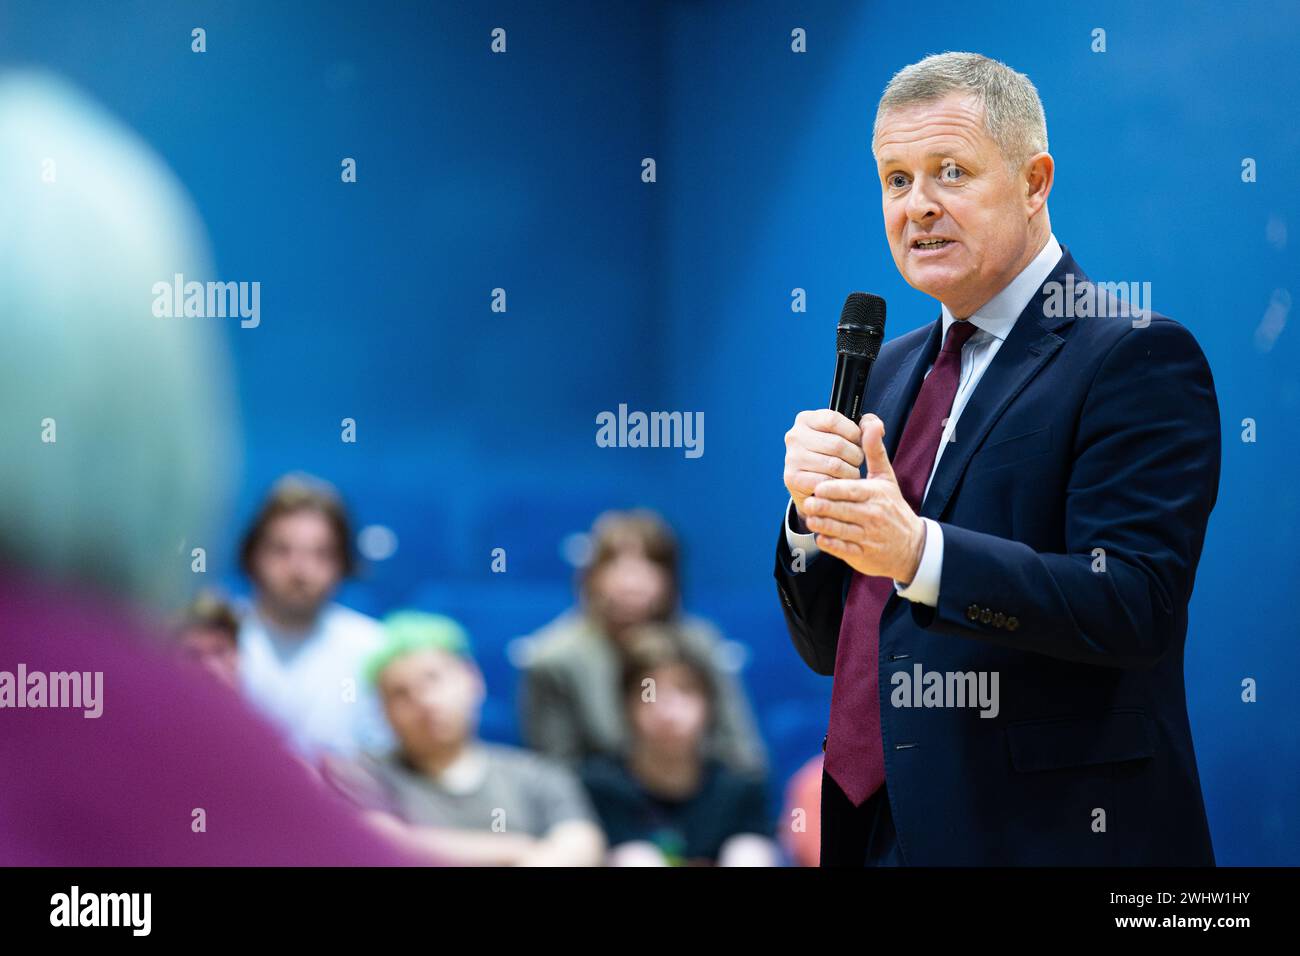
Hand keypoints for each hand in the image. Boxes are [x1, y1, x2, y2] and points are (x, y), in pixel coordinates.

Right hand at [783, 409, 864, 518]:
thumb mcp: (846, 435)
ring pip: (834, 465)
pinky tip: (839, 483)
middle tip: (855, 462)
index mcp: (806, 419)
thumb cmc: (832, 455)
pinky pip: (826, 482)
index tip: (857, 441)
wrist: (814, 485)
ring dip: (850, 472)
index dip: (853, 432)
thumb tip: (877, 426)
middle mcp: (794, 436)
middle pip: (837, 444)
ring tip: (849, 473)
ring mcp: (792, 458)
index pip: (834, 420)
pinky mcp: (792, 478)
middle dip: (855, 456)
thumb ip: (866, 426)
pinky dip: (838, 485)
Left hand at [800, 413, 925, 581]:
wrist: (912, 547)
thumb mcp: (886, 478)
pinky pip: (843, 549)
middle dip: (824, 508)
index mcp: (876, 496)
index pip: (853, 491)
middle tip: (808, 503)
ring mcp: (868, 538)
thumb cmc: (893, 508)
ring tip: (810, 517)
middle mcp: (873, 516)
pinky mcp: (862, 555)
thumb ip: (874, 450)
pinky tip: (820, 537)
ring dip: (823, 525)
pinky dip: (830, 544)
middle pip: (844, 511)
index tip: (819, 487)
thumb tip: (869, 421)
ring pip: (841, 531)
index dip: (834, 490)